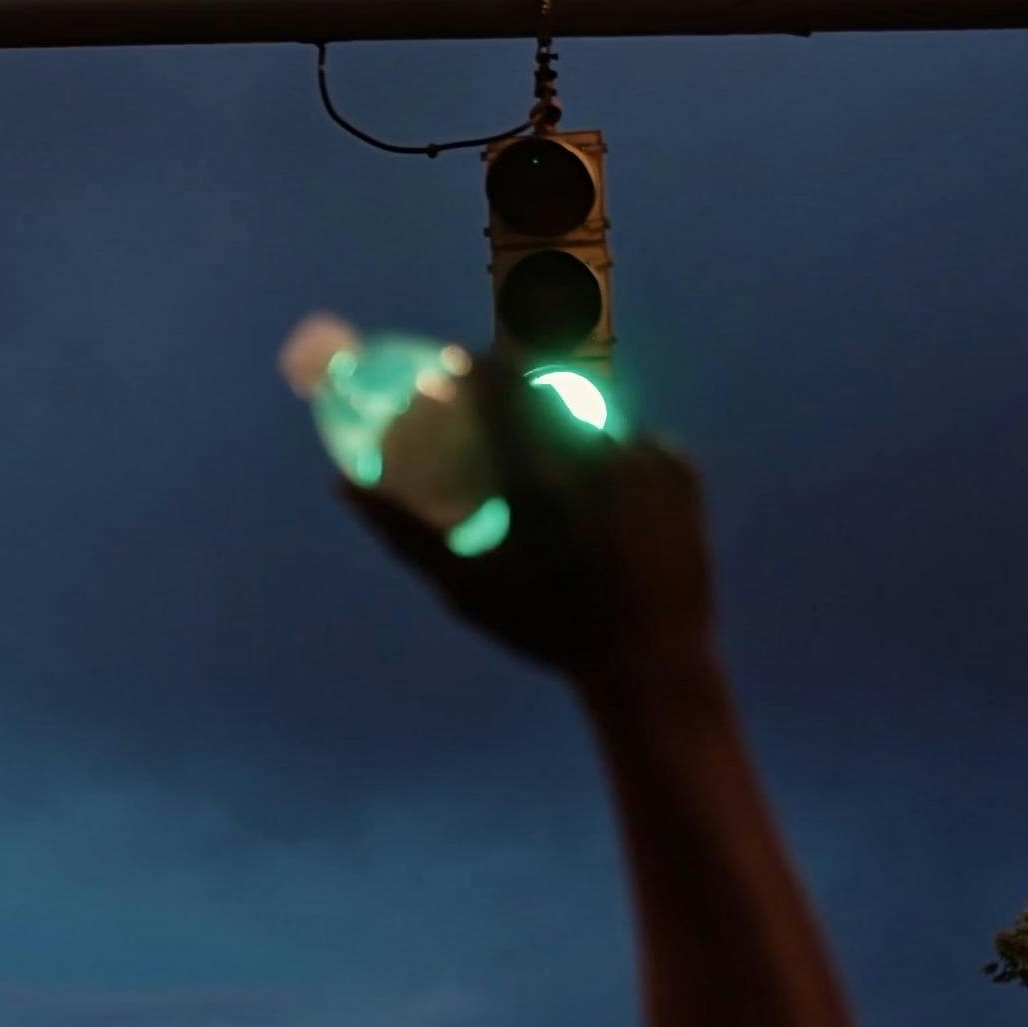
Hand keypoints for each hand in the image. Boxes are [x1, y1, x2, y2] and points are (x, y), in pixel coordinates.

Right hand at [340, 350, 719, 691]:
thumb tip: (346, 485)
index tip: (456, 367)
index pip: (502, 385)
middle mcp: (597, 449)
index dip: (475, 366)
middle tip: (499, 406)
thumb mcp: (462, 586)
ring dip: (568, 424)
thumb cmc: (544, 626)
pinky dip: (612, 454)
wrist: (649, 660)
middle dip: (518, 385)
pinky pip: (635, 441)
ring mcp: (646, 457)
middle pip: (548, 386)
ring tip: (554, 465)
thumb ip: (403, 531)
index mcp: (541, 471)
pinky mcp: (681, 471)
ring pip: (594, 414)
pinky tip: (601, 492)